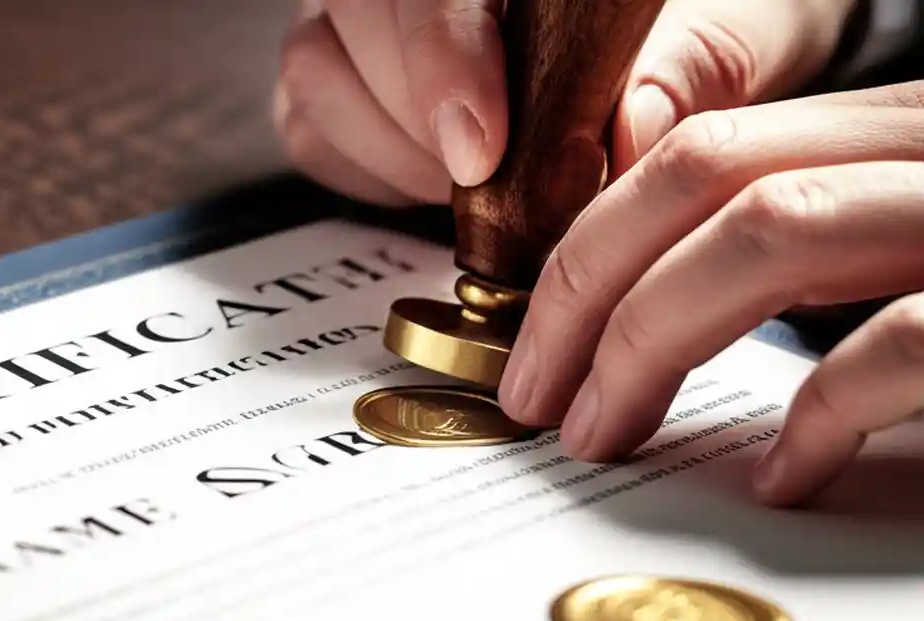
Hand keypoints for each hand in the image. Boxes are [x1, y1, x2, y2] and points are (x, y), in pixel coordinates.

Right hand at [274, 0, 856, 203]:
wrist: (670, 59)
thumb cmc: (698, 37)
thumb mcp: (735, 40)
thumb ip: (692, 71)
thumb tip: (629, 130)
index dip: (438, 52)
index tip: (481, 149)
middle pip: (352, 12)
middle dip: (417, 115)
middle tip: (489, 180)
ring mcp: (367, 21)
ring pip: (316, 70)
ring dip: (398, 150)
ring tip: (482, 176)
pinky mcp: (338, 78)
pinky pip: (309, 127)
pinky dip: (373, 170)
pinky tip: (441, 176)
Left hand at [496, 80, 923, 506]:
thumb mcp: (897, 242)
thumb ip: (797, 250)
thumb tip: (654, 308)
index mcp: (884, 132)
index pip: (697, 152)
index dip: (591, 244)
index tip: (536, 337)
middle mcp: (920, 146)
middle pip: (705, 175)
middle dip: (585, 288)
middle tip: (533, 394)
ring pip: (771, 232)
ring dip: (652, 344)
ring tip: (601, 432)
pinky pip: (896, 341)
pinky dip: (816, 416)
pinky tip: (778, 476)